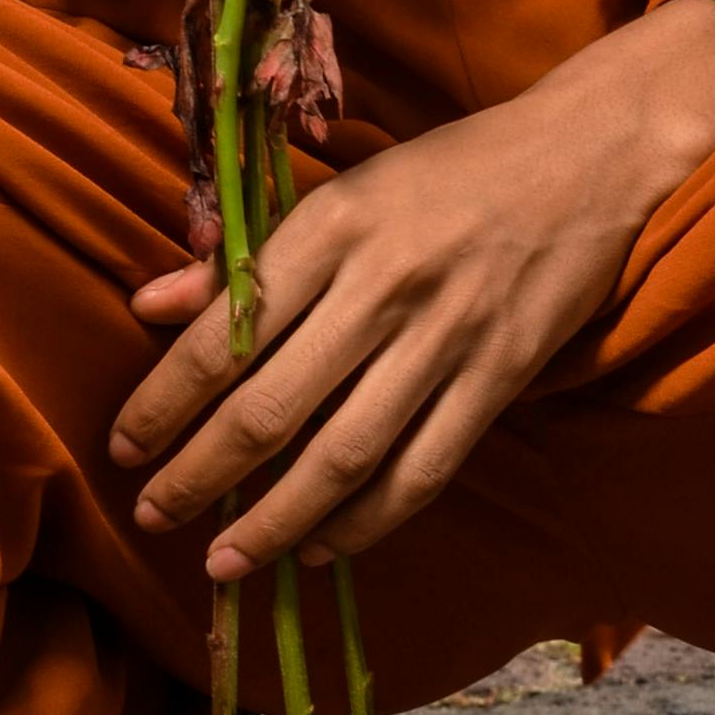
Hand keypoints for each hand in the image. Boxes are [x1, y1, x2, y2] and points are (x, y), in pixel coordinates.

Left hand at [111, 0, 714, 577]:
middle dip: (200, 474)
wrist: (591, 154)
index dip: (165, 401)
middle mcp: (383, 285)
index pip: (225, 332)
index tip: (124, 448)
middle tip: (152, 516)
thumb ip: (247, 258)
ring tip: (224, 560)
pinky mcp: (501, 378)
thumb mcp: (345, 188)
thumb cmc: (452, 169)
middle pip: (271, 407)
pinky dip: (368, 521)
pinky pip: (423, 470)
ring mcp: (446, 338)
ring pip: (342, 455)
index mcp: (332, 226)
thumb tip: (149, 306)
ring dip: (274, 520)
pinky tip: (323, 547)